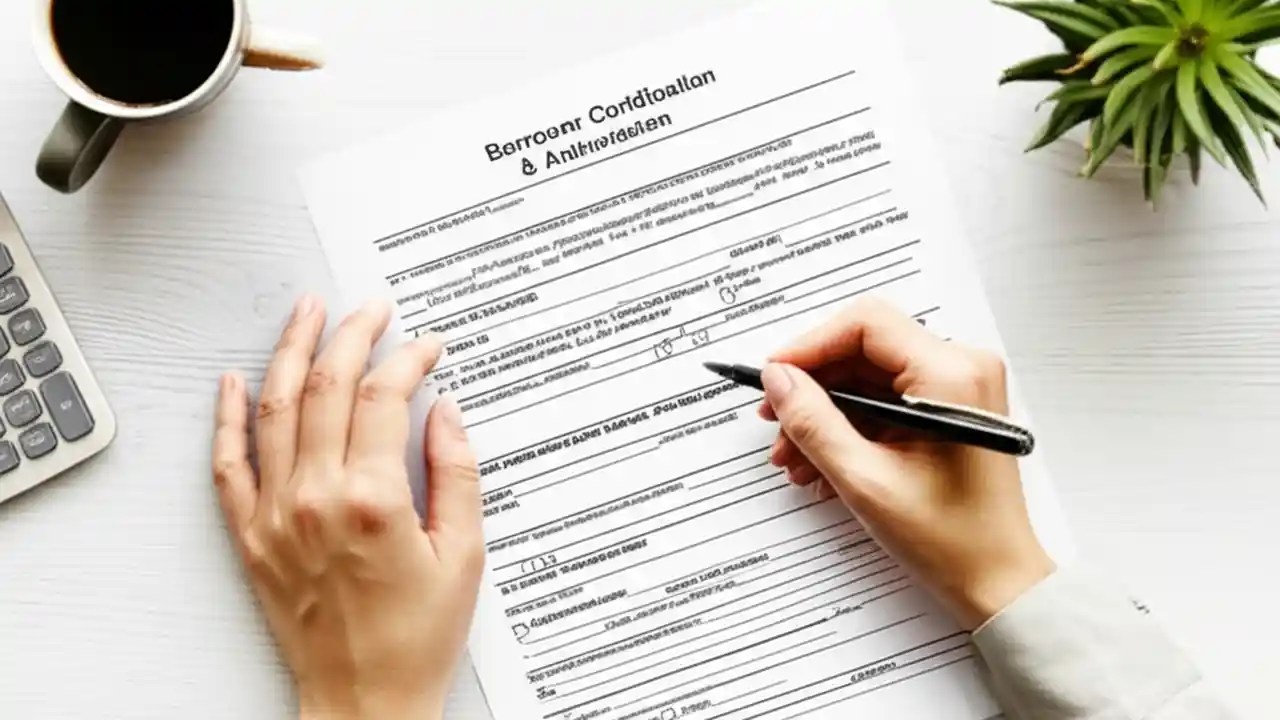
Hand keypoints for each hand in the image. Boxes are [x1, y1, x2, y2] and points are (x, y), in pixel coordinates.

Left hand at [211, 296, 483, 719]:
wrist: (365, 700)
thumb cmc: (417, 638)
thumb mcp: (463, 555)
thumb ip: (457, 474)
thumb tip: (446, 413)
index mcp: (374, 499)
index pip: (385, 397)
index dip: (408, 358)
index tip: (426, 346)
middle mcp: (316, 498)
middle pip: (326, 386)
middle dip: (350, 335)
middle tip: (369, 309)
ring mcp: (277, 515)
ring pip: (275, 409)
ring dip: (290, 351)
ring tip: (305, 314)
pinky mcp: (252, 537)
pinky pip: (228, 465)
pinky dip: (228, 418)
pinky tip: (235, 384)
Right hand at [759, 298, 1052, 629]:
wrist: (997, 581)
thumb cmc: (953, 539)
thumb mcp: (865, 479)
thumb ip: (813, 422)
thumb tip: (778, 380)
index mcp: (951, 375)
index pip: (865, 325)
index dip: (810, 346)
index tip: (774, 375)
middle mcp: (961, 369)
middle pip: (863, 349)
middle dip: (813, 388)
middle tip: (776, 421)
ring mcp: (957, 389)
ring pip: (868, 377)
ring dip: (825, 413)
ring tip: (796, 456)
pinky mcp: (949, 410)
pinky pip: (885, 399)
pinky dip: (850, 426)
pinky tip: (823, 461)